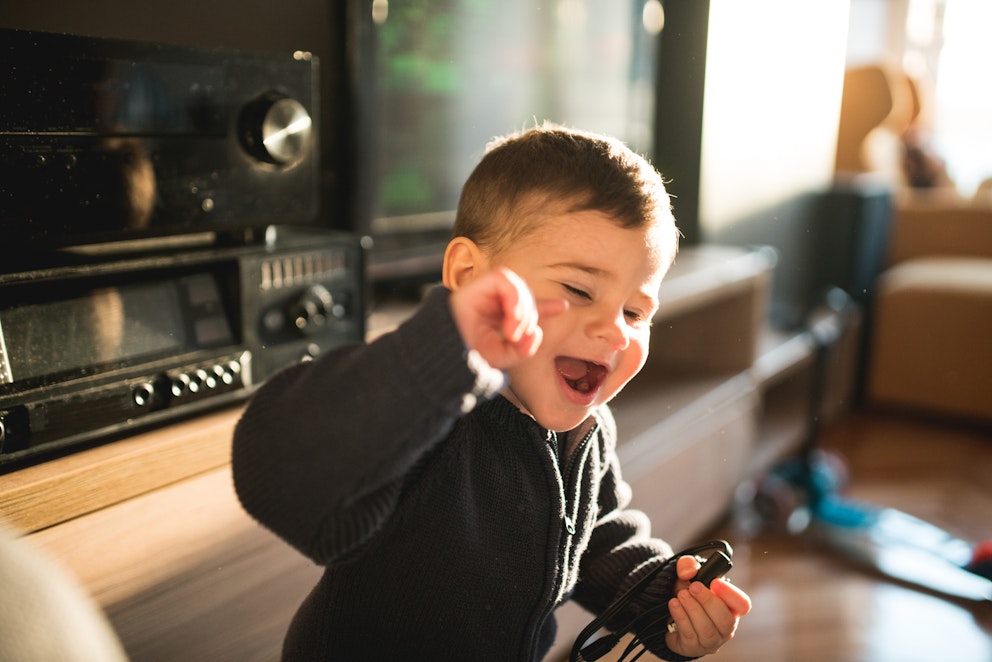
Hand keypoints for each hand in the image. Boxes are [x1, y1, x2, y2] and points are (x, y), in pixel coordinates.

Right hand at [449, 267, 565, 369]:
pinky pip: (504, 279)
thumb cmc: (468, 359)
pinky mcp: (475, 284)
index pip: (526, 307)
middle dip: (530, 317)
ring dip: (523, 308)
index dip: (546, 306)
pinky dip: (514, 297)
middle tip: (519, 339)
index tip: (563, 307)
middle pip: (525, 298)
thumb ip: (524, 348)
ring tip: (514, 331)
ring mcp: (483, 292)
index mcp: (497, 319)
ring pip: (517, 286)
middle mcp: (491, 303)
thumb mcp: (502, 357)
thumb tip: (538, 333)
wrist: (443, 356)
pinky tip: (512, 316)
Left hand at [665, 555, 751, 656]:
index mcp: (731, 608)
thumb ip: (688, 566)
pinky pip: (690, 635)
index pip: (743, 605)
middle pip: (725, 620)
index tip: (715, 582)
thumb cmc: (686, 593)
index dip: (731, 594)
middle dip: (708, 601)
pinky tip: (673, 605)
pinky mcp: (694, 647)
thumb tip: (689, 571)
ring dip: (693, 610)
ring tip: (681, 595)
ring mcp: (711, 641)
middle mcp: (725, 628)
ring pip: (707, 630)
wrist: (669, 614)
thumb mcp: (686, 575)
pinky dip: (681, 617)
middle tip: (693, 587)